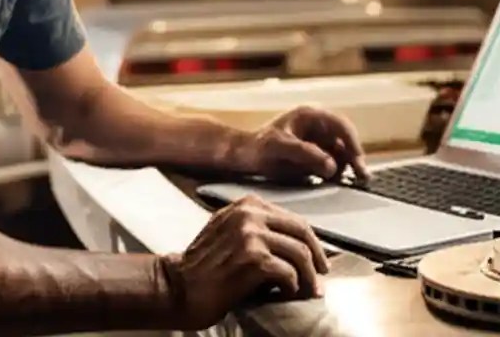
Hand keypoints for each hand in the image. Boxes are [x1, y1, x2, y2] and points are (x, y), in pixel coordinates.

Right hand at [158, 194, 329, 328]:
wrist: (178, 287)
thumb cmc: (205, 266)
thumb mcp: (230, 232)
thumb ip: (260, 229)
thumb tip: (300, 244)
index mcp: (247, 205)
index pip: (293, 219)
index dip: (311, 241)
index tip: (317, 258)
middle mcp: (250, 214)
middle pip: (302, 232)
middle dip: (317, 257)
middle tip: (321, 276)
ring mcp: (251, 235)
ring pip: (299, 253)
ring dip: (308, 277)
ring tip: (308, 290)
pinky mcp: (253, 259)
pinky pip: (288, 272)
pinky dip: (292, 286)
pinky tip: (286, 293)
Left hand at [237, 106, 368, 182]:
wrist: (243, 157)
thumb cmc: (258, 147)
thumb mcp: (280, 147)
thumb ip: (306, 154)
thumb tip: (332, 166)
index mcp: (311, 115)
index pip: (341, 126)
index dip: (352, 142)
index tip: (357, 160)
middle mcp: (318, 127)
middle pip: (345, 140)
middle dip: (354, 158)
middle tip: (362, 176)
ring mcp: (317, 142)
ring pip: (341, 154)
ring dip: (345, 167)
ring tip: (343, 180)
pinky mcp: (315, 157)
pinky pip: (332, 164)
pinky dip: (336, 173)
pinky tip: (333, 182)